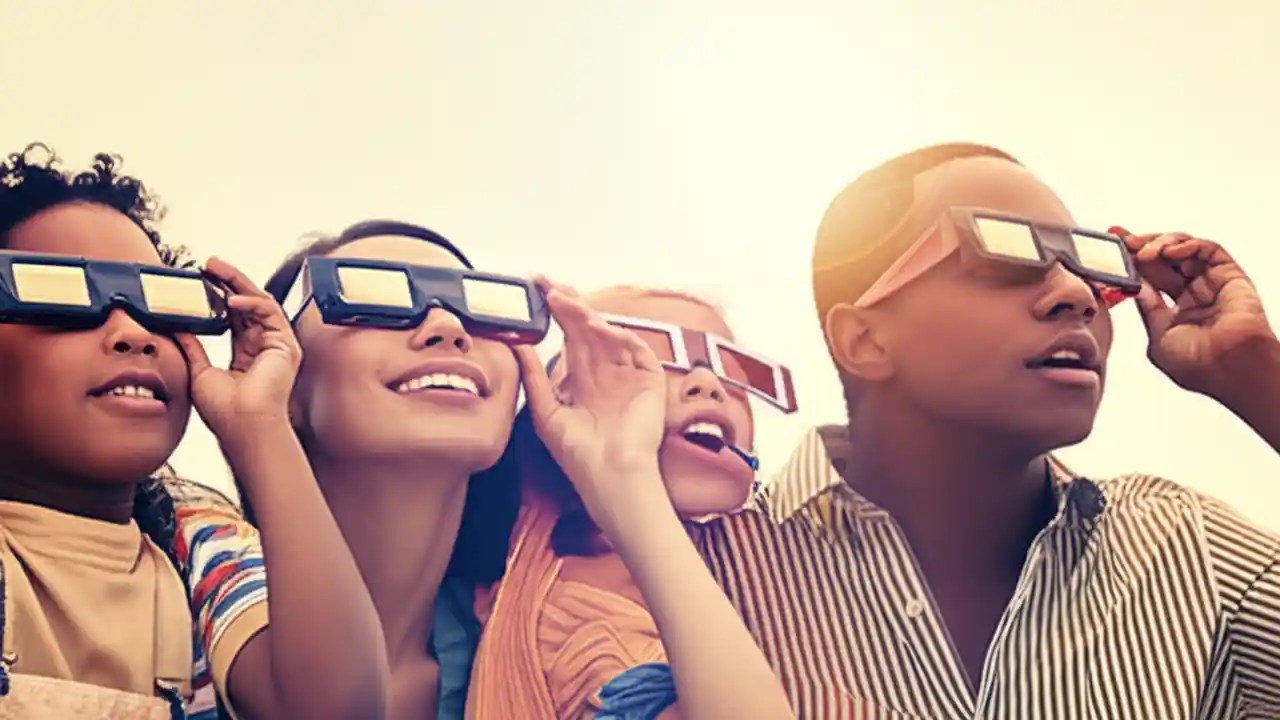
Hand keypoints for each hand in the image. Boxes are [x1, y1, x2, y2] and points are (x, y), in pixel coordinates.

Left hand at [177, 257, 302, 441]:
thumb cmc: (226, 411)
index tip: (201, 281)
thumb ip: (193, 349)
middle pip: (248, 304)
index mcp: (247, 354)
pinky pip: (270, 313)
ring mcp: (277, 345)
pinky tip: (232, 299)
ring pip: (261, 302)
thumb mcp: (199, 372)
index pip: (235, 316)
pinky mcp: (286, 345)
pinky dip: (252, 302)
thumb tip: (178, 328)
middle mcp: (265, 346)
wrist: (243, 426)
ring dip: (239, 283)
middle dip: (229, 281)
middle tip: (209, 264)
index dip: (219, 296)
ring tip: (217, 269)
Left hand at [516, 278, 667, 529]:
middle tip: (548, 284)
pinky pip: (636, 349)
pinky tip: (597, 328)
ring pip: (608, 334)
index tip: (536, 290)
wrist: (610, 477)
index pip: (569, 336)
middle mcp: (606, 372)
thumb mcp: (546, 412)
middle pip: (587, 328)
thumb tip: (516, 343)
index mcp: (583, 379)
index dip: (555, 313)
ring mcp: (629, 374)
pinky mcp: (650, 380)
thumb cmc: (578, 454)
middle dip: (569, 304)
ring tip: (566, 304)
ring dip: (587, 317)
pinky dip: (618, 336)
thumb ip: (533, 377)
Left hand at [1112, 227, 1276, 399]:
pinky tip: (1170, 251)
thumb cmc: (1199, 365)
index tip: (1111, 247)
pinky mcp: (1228, 273)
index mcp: (1175, 311)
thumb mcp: (1158, 337)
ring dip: (1159, 244)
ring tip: (1143, 253)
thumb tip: (1134, 286)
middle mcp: (1192, 294)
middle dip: (1139, 245)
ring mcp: (1210, 282)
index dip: (1130, 262)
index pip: (1149, 278)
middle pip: (1163, 259)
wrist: (1230, 368)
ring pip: (1183, 249)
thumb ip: (1147, 308)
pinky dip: (1186, 244)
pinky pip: (1207, 249)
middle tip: (1121, 239)